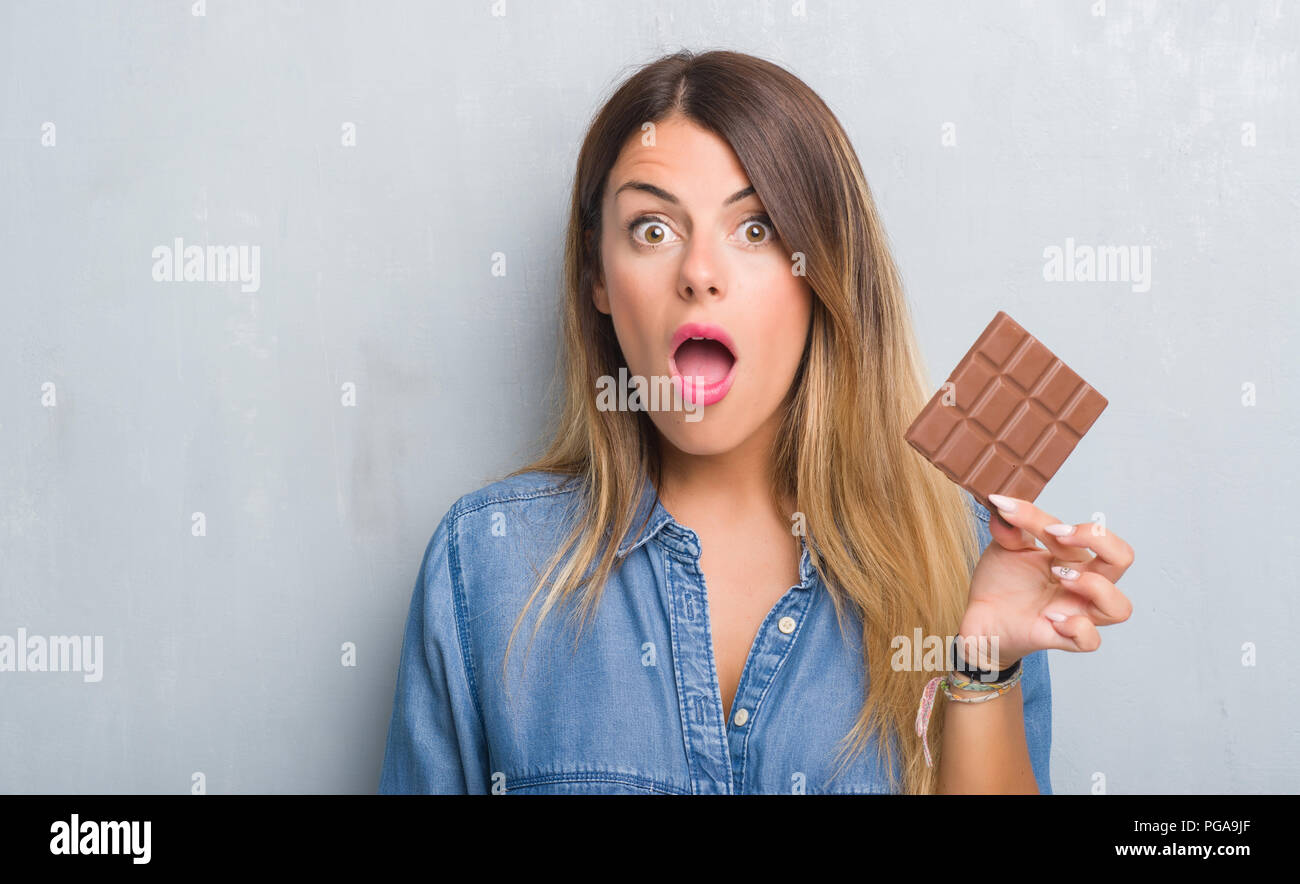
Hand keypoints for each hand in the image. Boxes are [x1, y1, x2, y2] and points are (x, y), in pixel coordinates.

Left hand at [958, 493, 1134, 670]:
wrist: (981, 617)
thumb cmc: (1002, 582)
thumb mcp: (1004, 547)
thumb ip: (1009, 527)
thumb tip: (1003, 504)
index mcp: (1072, 557)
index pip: (1077, 530)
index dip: (1046, 516)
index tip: (1010, 511)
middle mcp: (1082, 584)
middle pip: (1122, 558)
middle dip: (1099, 539)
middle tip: (1060, 538)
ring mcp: (1073, 611)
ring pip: (1120, 607)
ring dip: (1095, 587)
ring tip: (1061, 578)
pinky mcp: (1059, 637)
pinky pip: (1090, 640)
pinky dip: (1077, 627)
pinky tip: (1050, 617)